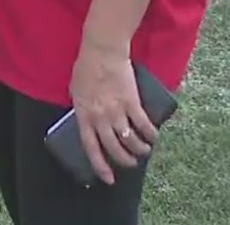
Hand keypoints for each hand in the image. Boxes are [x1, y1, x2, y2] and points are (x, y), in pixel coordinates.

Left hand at [68, 40, 158, 184]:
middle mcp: (100, 117)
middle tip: (131, 164)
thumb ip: (83, 109)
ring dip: (139, 149)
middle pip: (113, 147)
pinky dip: (150, 134)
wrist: (102, 52)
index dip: (100, 165)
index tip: (108, 178)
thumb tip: (89, 122)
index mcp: (84, 114)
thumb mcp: (76, 92)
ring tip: (145, 151)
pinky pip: (143, 124)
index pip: (90, 147)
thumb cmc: (86, 68)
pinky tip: (153, 137)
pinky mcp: (132, 102)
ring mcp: (116, 110)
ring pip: (130, 140)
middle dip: (124, 160)